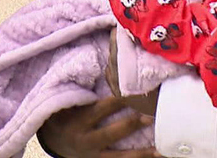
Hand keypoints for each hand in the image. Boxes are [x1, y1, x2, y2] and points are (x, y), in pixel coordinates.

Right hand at [36, 96, 159, 157]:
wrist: (55, 141)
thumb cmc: (66, 113)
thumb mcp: (70, 101)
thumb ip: (85, 88)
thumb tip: (112, 67)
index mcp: (78, 120)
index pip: (100, 109)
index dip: (118, 101)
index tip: (136, 93)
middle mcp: (85, 140)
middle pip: (111, 133)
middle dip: (131, 125)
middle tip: (151, 116)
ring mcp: (93, 155)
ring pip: (120, 157)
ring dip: (141, 152)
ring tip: (160, 148)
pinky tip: (155, 157)